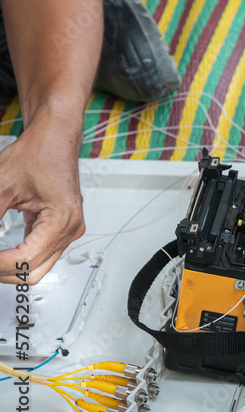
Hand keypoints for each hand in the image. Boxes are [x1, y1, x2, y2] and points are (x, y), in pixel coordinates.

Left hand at [0, 118, 84, 283]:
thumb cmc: (39, 153)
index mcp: (63, 219)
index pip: (25, 259)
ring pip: (35, 267)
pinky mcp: (59, 230)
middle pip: (32, 272)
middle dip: (1, 271)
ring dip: (7, 266)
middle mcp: (71, 229)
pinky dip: (14, 257)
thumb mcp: (1, 186)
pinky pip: (37, 255)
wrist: (54, 139)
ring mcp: (68, 231)